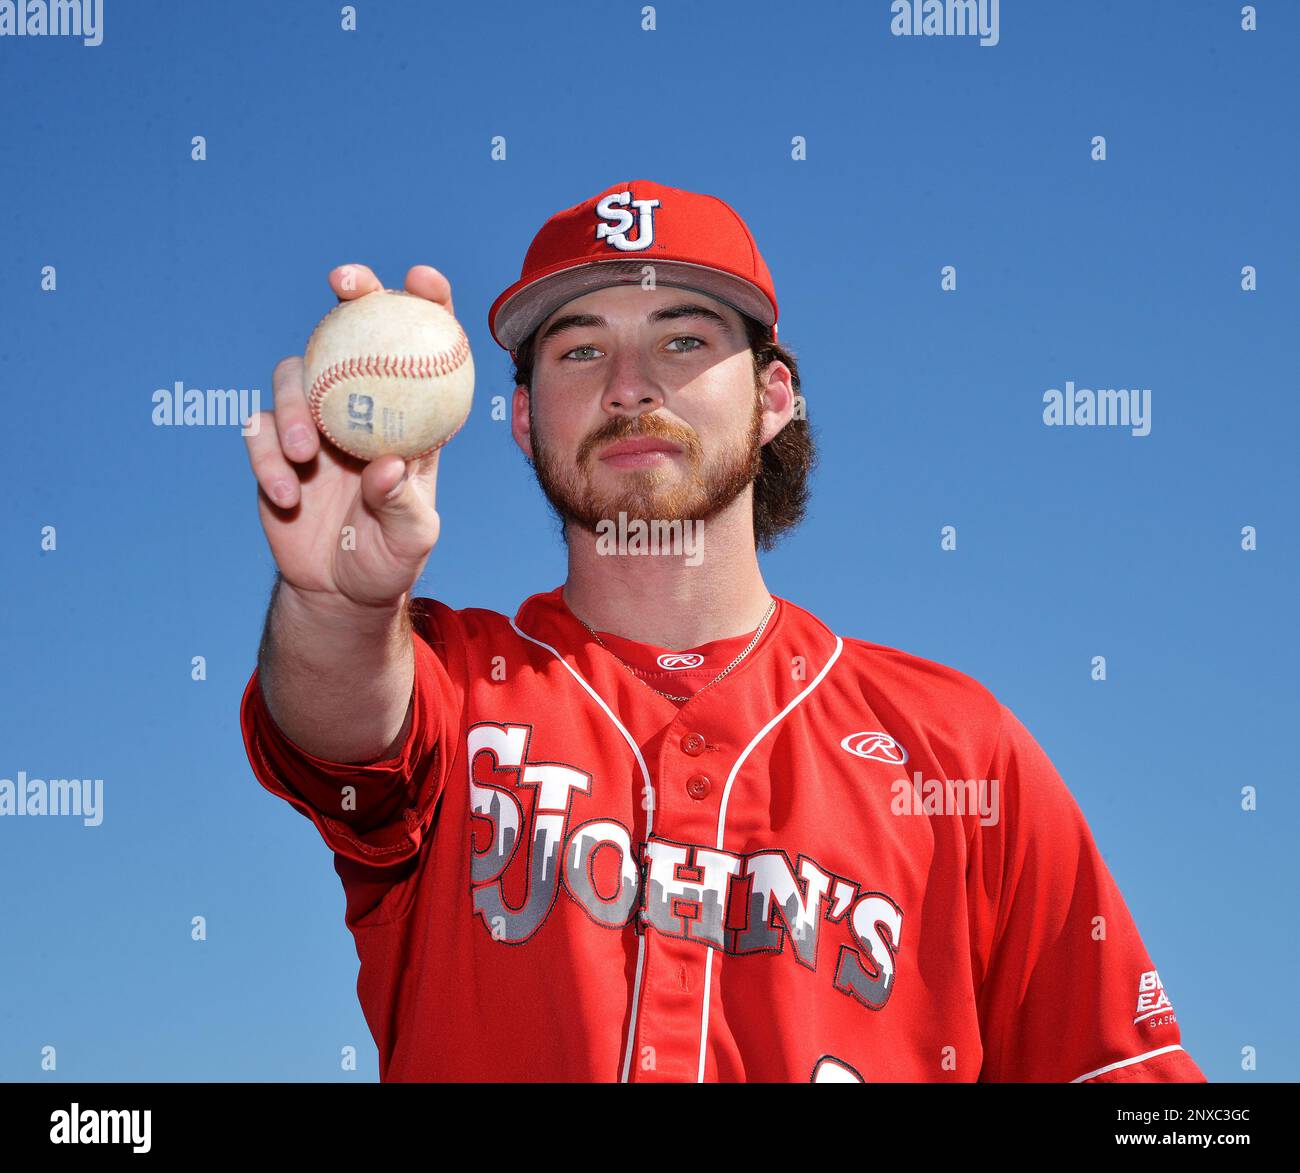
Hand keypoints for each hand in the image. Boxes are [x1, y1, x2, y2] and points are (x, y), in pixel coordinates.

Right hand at [244, 264, 454, 609]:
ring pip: (294, 376)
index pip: (424, 345)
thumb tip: (385, 464)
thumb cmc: (390, 560)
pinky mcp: (272, 448)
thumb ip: (401, 503)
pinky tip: (285, 495)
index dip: (427, 303)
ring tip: (308, 455)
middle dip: (352, 292)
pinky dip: (267, 457)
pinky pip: (258, 431)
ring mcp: (313, 422)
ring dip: (295, 404)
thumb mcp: (411, 539)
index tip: (421, 278)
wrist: (340, 592)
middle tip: (344, 284)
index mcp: (409, 417)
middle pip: (352, 331)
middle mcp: (360, 406)